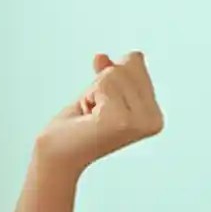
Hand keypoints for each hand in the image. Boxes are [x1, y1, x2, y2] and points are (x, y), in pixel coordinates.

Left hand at [36, 51, 164, 175]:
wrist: (56, 155)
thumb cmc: (74, 128)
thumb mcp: (99, 92)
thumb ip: (114, 72)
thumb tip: (120, 56)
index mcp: (155, 114)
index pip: (135, 61)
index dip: (107, 80)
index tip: (100, 105)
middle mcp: (154, 120)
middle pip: (126, 65)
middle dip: (100, 85)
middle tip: (92, 112)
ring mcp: (139, 122)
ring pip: (114, 74)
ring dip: (93, 93)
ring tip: (90, 116)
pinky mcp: (120, 121)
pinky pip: (103, 84)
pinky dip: (88, 97)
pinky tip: (88, 118)